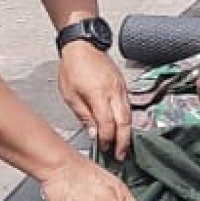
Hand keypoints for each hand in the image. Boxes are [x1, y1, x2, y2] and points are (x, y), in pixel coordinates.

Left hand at [59, 42, 132, 158]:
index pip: (108, 124)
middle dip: (123, 141)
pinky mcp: (123, 85)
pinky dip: (127, 119)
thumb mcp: (70, 95)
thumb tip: (94, 133)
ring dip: (127, 132)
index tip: (104, 149)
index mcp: (99, 95)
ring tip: (123, 145)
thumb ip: (84, 116)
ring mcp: (120, 88)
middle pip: (124, 122)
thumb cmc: (73, 67)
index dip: (107, 140)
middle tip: (120, 154)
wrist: (83, 45)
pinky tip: (123, 126)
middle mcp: (113, 92)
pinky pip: (128, 106)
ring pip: (129, 114)